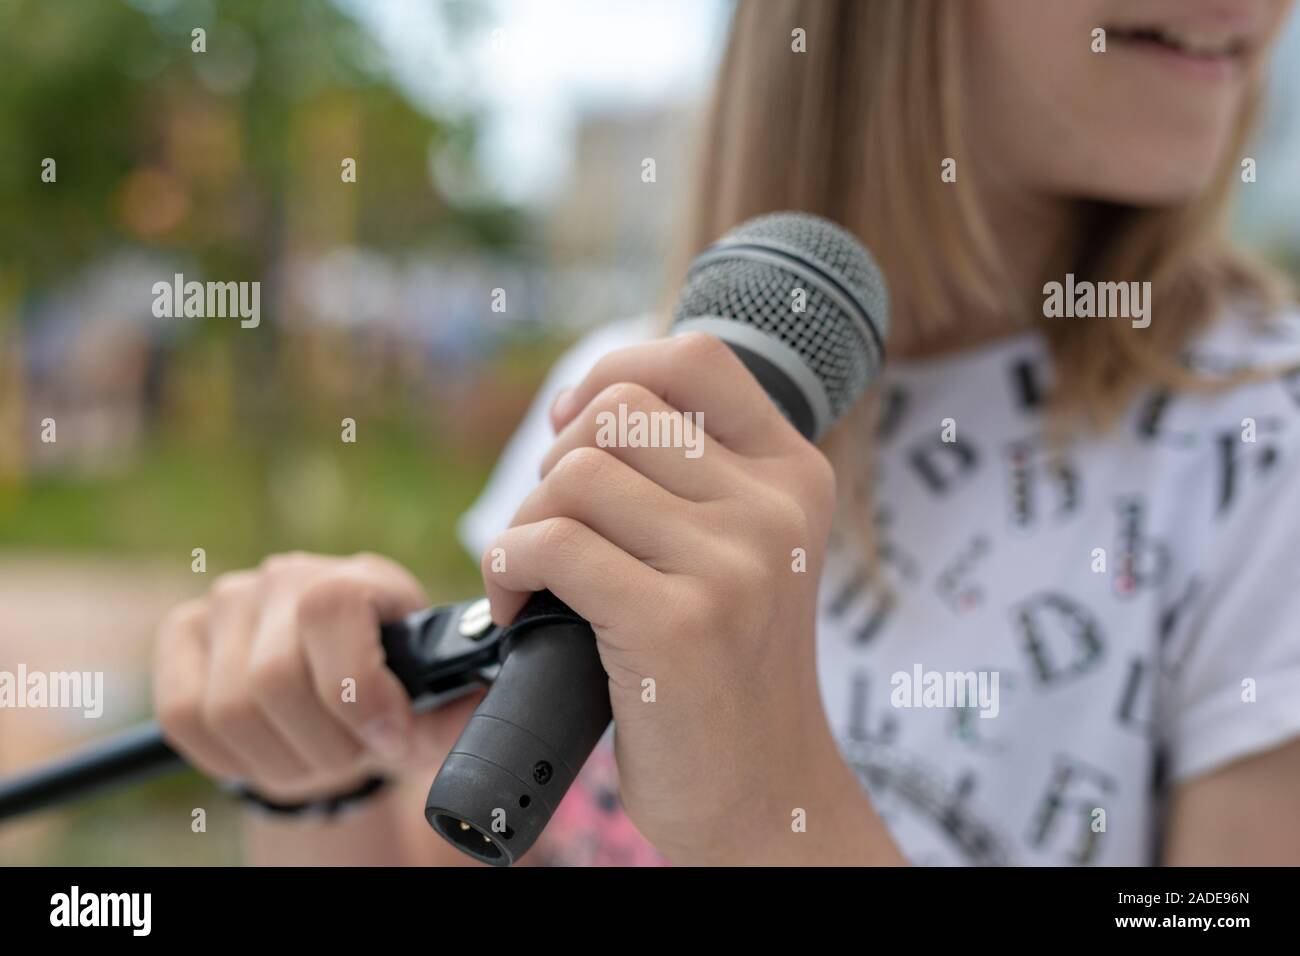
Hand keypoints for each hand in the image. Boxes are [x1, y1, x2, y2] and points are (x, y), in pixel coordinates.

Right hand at [154, 552, 481, 803]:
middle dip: (322, 745)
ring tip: (319, 758)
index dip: (360, 693)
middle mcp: (283, 577)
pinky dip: (229, 757)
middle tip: (353, 758)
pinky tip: (271, 751)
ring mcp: (225, 603)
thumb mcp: (436, 696)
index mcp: (356, 579)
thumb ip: (462, 704)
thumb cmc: (394, 687)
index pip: (330, 613)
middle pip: (273, 681)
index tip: (392, 737)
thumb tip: (486, 705)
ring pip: (228, 710)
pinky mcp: (181, 634)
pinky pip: (184, 718)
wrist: (342, 684)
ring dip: (280, 760)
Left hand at [481, 333, 893, 863]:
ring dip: (524, 524)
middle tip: (552, 531)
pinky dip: (508, 568)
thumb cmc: (725, 670)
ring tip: (532, 579)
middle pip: (617, 413)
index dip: (614, 371)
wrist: (761, 792)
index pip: (696, 358)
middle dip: (554, 464)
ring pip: (574, 476)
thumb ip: (689, 475)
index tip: (572, 429)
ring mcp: (734, 566)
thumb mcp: (743, 553)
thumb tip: (577, 407)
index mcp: (795, 477)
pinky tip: (518, 607)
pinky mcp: (678, 624)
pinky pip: (551, 545)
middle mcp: (776, 511)